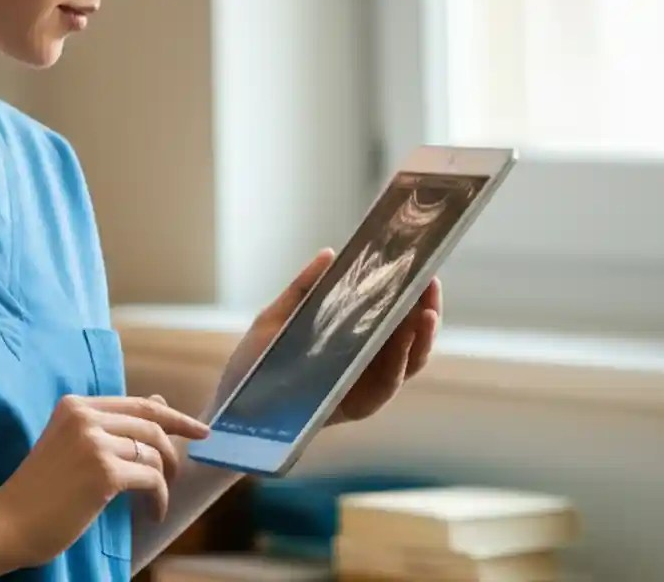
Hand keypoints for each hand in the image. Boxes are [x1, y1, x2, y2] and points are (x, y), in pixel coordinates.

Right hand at [0, 394, 209, 568]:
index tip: (200, 430)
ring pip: (153, 452)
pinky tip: (152, 513)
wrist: (5, 523)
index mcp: (74, 406)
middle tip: (177, 474)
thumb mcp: (73, 447)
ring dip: (163, 479)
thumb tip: (160, 403)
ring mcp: (93, 442)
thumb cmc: (37, 491)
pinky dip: (158, 498)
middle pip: (151, 425)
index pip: (137, 404)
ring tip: (156, 499)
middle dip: (174, 450)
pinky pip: (151, 479)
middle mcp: (84, 417)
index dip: (175, 417)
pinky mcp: (103, 471)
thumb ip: (112, 425)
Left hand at [211, 248, 440, 424]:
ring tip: (425, 312)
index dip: (412, 295)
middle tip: (430, 285)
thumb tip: (329, 253)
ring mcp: (361, 387)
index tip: (421, 269)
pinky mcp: (354, 407)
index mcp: (349, 339)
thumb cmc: (253, 364)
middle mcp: (363, 363)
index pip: (392, 316)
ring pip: (408, 363)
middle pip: (410, 338)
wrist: (233, 410)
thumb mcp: (276, 318)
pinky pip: (385, 387)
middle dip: (427, 312)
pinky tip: (400, 343)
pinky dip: (397, 365)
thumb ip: (302, 289)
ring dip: (419, 338)